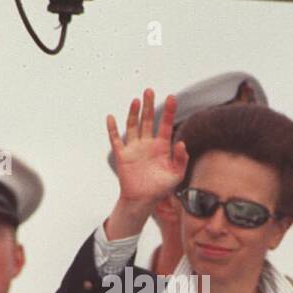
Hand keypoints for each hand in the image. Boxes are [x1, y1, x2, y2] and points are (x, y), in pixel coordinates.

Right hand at [104, 89, 188, 239]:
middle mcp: (147, 144)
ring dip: (134, 113)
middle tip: (149, 91)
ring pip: (133, 126)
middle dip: (149, 105)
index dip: (169, 111)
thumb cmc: (160, 189)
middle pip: (148, 120)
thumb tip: (182, 143)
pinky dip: (112, 129)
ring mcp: (134, 148)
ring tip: (136, 100)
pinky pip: (116, 140)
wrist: (143, 201)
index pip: (165, 124)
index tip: (172, 97)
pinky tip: (111, 118)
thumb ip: (181, 159)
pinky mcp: (123, 155)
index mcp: (162, 146)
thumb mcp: (176, 175)